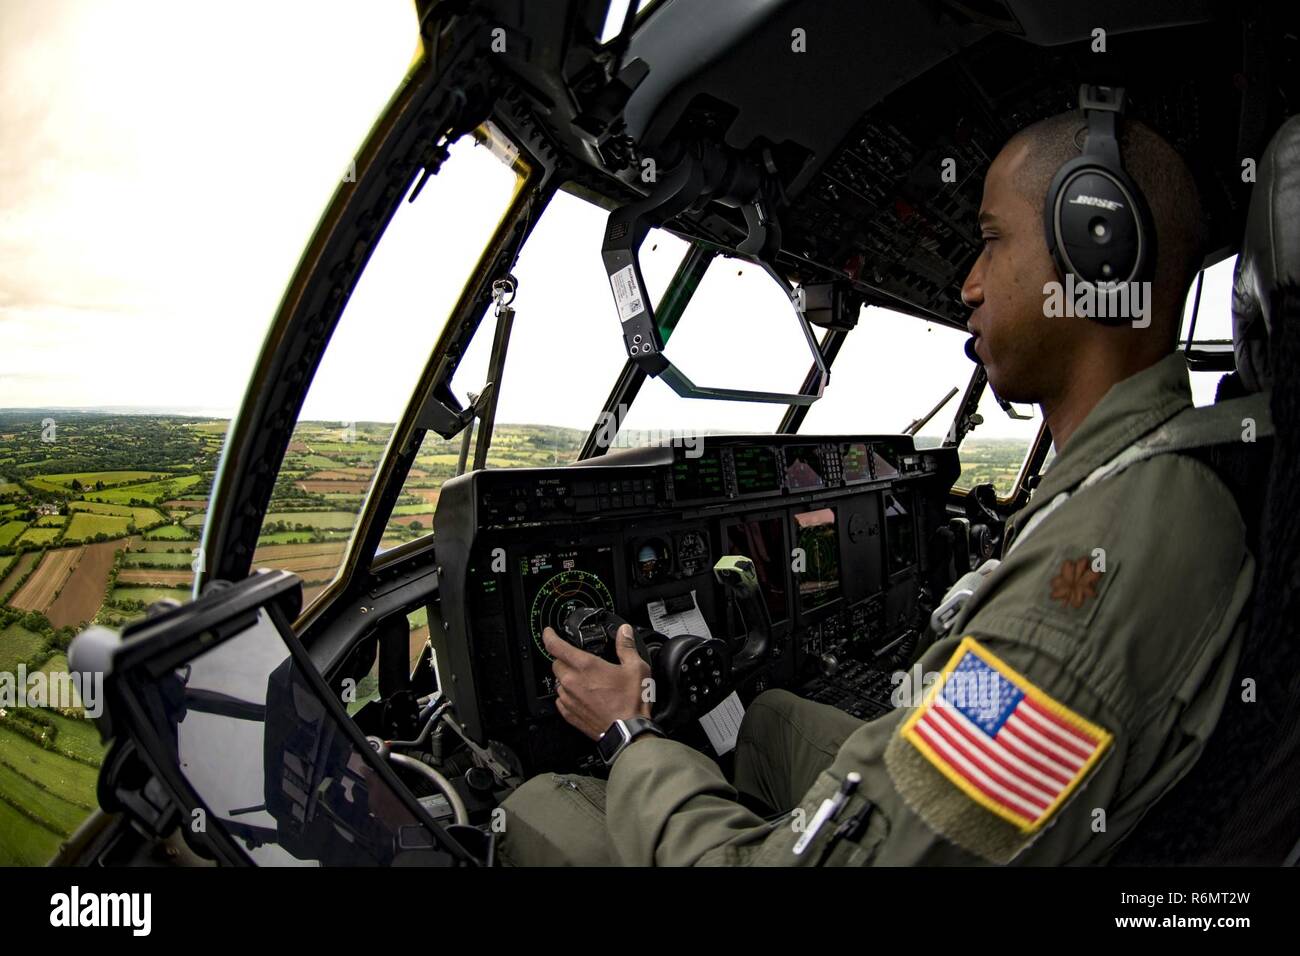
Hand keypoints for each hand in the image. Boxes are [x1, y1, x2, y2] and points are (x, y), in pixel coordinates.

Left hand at [543, 624, 651, 739]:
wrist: (628, 731)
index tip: (549, 633)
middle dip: (564, 659)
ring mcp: (569, 699)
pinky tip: (583, 696)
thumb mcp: (636, 668)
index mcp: (585, 666)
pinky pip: (561, 699)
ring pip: (558, 681)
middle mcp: (572, 681)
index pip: (556, 646)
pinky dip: (568, 695)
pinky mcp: (569, 714)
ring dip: (567, 678)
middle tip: (579, 661)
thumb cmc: (631, 702)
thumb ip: (626, 646)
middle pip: (556, 663)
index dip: (549, 636)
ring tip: (585, 680)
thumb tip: (624, 632)